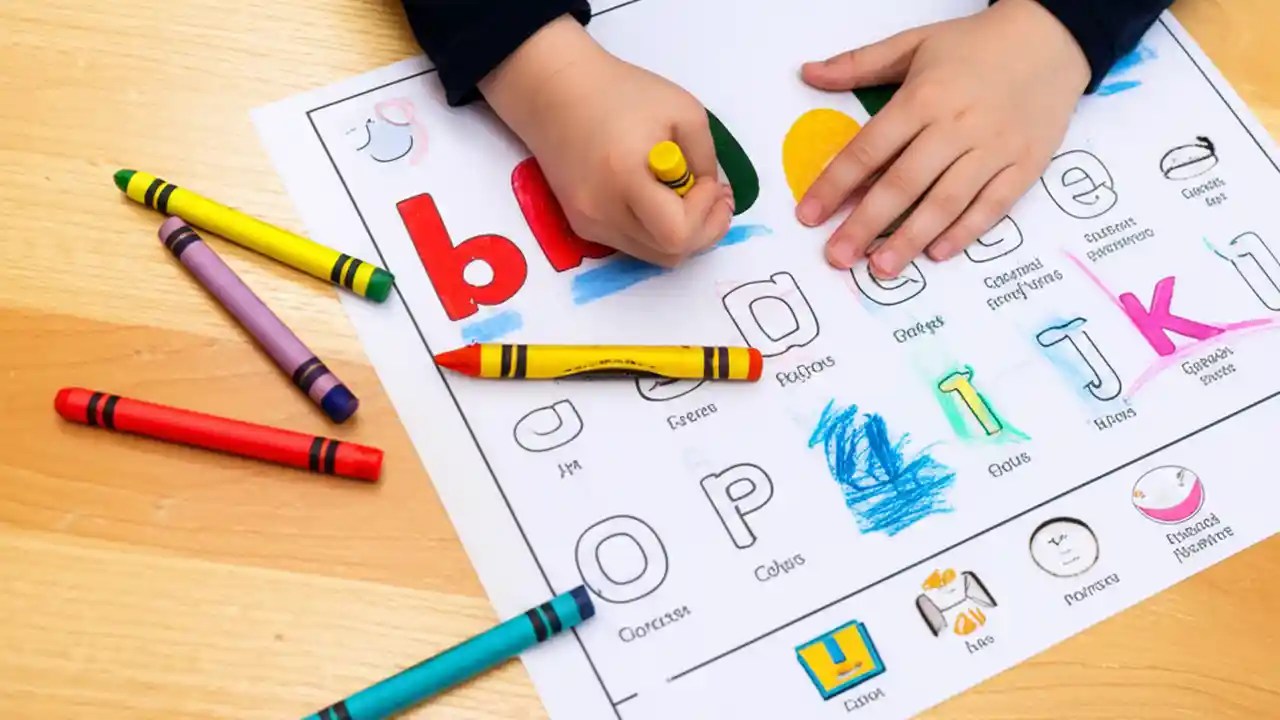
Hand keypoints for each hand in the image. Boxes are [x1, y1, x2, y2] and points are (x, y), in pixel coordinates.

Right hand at [481, 16, 733, 266]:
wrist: (555, 91)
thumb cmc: (621, 92)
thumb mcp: (683, 110)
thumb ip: (706, 158)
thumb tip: (709, 194)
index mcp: (624, 178)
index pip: (677, 233)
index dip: (705, 214)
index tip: (710, 181)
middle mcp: (602, 211)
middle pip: (669, 254)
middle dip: (703, 230)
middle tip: (714, 197)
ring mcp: (588, 223)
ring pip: (653, 255)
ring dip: (680, 233)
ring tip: (687, 196)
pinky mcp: (581, 226)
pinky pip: (631, 243)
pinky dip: (654, 229)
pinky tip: (656, 197)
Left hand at [796, 0, 1089, 275]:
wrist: (1052, 36)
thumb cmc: (975, 44)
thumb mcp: (913, 43)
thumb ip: (859, 63)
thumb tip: (807, 74)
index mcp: (923, 97)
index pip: (869, 149)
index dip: (835, 185)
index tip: (809, 217)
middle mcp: (956, 126)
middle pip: (903, 184)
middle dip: (865, 224)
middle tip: (838, 257)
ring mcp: (994, 147)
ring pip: (946, 201)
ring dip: (911, 238)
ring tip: (881, 268)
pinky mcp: (1026, 164)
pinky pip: (993, 205)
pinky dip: (965, 231)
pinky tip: (937, 252)